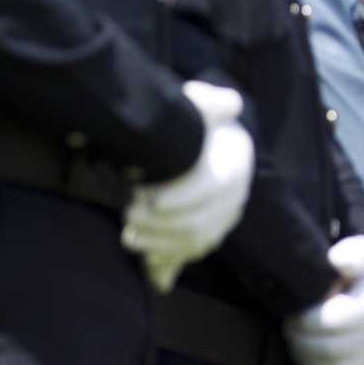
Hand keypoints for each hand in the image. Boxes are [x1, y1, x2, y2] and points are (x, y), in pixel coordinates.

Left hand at [122, 80, 254, 291]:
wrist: (209, 148)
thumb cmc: (202, 126)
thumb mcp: (206, 107)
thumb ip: (211, 102)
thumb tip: (221, 101)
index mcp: (235, 166)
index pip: (214, 187)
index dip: (182, 196)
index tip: (150, 197)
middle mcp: (235, 199)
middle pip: (200, 223)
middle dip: (161, 224)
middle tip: (129, 213)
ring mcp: (221, 222)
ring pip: (193, 244)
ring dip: (159, 244)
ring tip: (128, 234)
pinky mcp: (206, 237)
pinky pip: (188, 256)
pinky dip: (167, 262)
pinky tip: (145, 260)